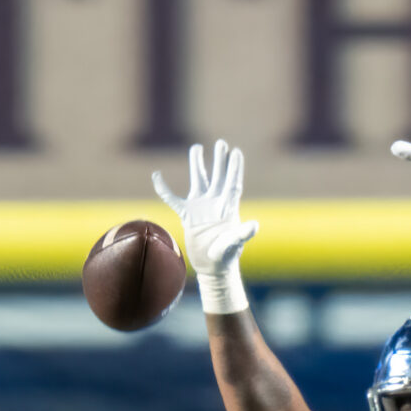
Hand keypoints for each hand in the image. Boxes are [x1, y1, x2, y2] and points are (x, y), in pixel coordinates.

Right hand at [150, 139, 257, 315]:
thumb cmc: (226, 257)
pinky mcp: (188, 215)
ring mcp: (201, 208)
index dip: (235, 168)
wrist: (212, 267)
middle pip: (218, 176)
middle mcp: (215, 203)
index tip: (236, 152)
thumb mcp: (234, 245)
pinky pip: (173, 199)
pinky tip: (156, 176)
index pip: (233, 183)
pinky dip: (164, 189)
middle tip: (221, 143)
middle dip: (219, 160)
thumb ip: (242, 234)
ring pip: (198, 181)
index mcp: (228, 208)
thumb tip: (254, 225)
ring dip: (197, 165)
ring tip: (196, 147)